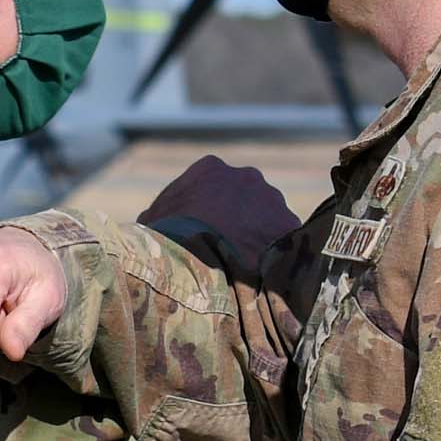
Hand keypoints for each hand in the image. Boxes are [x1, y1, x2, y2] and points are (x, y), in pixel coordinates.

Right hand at [142, 154, 302, 269]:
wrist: (205, 260)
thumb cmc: (170, 239)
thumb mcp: (152, 224)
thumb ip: (158, 216)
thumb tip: (151, 223)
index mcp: (210, 170)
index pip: (207, 187)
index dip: (200, 211)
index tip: (196, 231)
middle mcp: (246, 176)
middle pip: (240, 197)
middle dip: (234, 218)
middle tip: (223, 247)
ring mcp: (271, 198)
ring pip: (264, 216)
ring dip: (255, 234)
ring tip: (242, 264)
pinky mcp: (289, 223)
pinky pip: (281, 238)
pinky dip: (272, 252)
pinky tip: (260, 270)